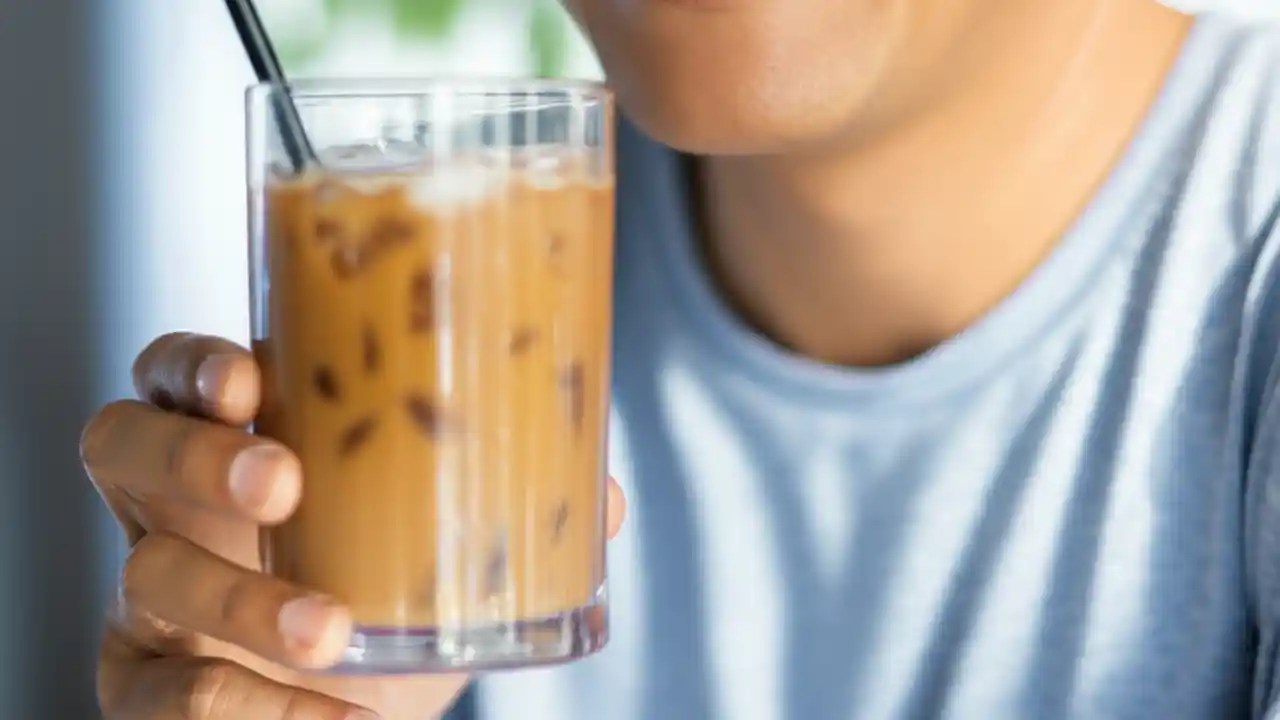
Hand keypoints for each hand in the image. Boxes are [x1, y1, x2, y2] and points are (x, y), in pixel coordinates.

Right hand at [81, 332, 626, 718]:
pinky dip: (254, 711)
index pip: (178, 375)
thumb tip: (602, 497)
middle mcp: (175, 508)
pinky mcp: (148, 688)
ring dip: (242, 602)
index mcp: (240, 443)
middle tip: (284, 482)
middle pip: (121, 443)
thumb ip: (513, 507)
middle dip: (192, 453)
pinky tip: (338, 719)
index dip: (194, 365)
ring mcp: (151, 598)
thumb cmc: (388, 595)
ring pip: (148, 575)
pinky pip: (167, 699)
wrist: (356, 706)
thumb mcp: (440, 541)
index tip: (250, 377)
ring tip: (333, 629)